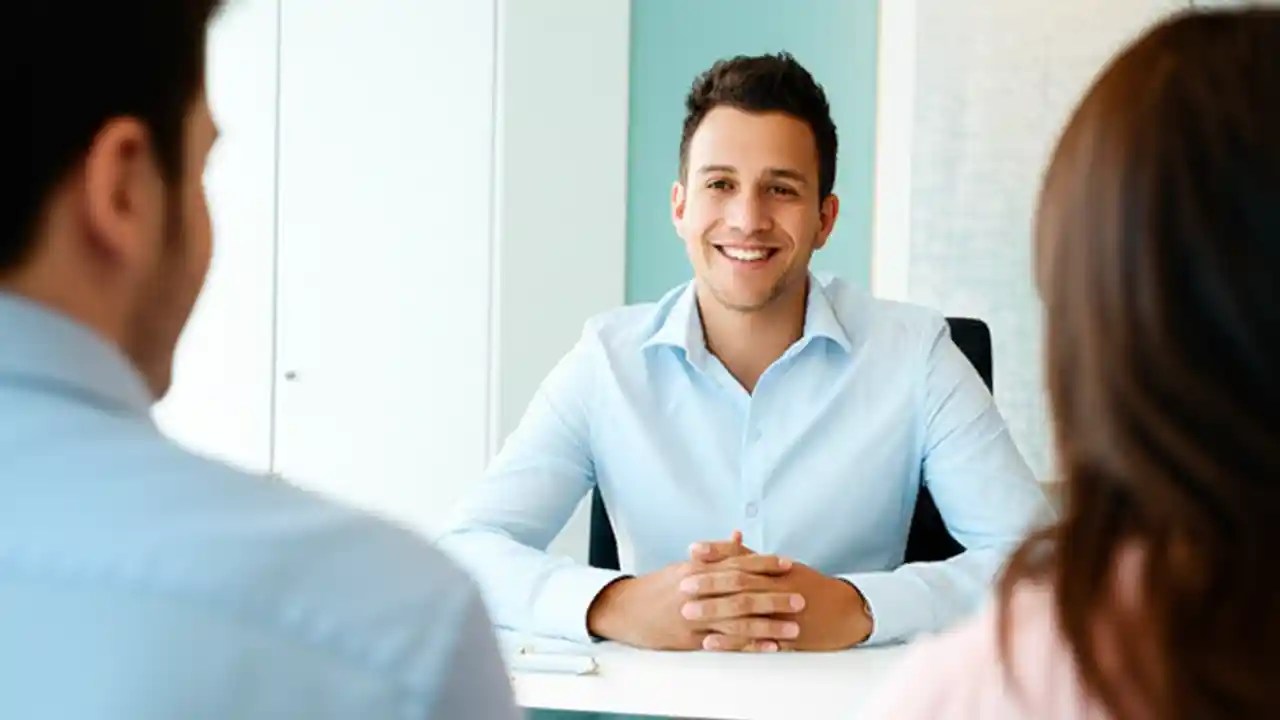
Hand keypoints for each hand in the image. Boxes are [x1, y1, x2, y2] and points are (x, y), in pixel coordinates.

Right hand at [586, 552, 800, 650]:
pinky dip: (749, 645)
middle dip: (773, 595)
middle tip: (799, 598)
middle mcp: (697, 590)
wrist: (626, 609)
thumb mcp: (686, 565)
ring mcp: (694, 615)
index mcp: (697, 569)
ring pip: (737, 619)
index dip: (764, 564)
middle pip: (741, 591)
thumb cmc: (659, 586)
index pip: (736, 563)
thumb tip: (739, 536)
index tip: (788, 564)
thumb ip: (716, 553)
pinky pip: (725, 642)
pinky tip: (769, 647)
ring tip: (793, 628)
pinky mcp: (691, 638)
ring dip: (768, 624)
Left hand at [683, 534, 873, 651]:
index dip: (717, 554)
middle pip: (741, 585)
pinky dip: (733, 642)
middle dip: (710, 586)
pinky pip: (756, 642)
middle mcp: (779, 589)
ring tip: (689, 613)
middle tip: (682, 587)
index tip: (691, 553)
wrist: (846, 612)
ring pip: (746, 613)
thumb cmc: (808, 586)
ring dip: (715, 614)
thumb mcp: (783, 568)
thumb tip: (727, 539)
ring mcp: (783, 615)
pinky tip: (711, 642)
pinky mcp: (785, 639)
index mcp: (777, 571)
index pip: (743, 559)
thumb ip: (751, 557)